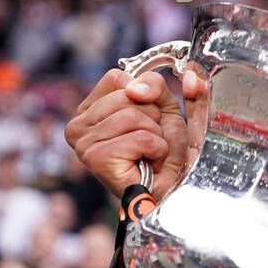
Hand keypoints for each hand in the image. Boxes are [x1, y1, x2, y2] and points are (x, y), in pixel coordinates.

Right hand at [65, 67, 207, 200]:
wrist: (168, 192)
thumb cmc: (163, 154)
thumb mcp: (167, 110)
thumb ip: (170, 87)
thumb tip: (189, 75)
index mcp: (89, 110)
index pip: (117, 77)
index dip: (146, 97)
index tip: (147, 121)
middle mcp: (77, 125)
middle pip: (128, 95)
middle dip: (152, 119)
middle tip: (149, 143)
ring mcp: (83, 142)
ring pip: (134, 115)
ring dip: (155, 136)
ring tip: (149, 154)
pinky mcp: (96, 158)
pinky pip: (140, 137)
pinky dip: (156, 149)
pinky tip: (148, 163)